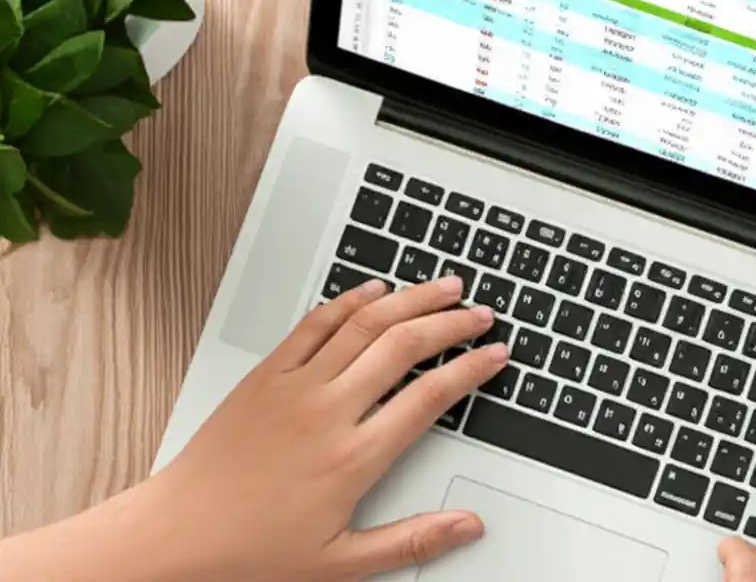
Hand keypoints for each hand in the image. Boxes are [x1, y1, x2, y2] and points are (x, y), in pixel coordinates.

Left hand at [0, 277, 507, 581]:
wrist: (175, 537)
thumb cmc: (250, 554)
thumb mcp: (342, 563)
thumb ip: (413, 541)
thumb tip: (468, 526)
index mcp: (353, 458)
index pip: (430, 397)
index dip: (470, 369)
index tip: (495, 355)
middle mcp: (328, 412)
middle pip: (404, 346)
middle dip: (451, 323)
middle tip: (479, 313)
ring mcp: (294, 387)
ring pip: (365, 324)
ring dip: (410, 299)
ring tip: (443, 286)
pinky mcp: (264, 376)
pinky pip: (314, 325)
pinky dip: (348, 300)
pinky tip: (373, 290)